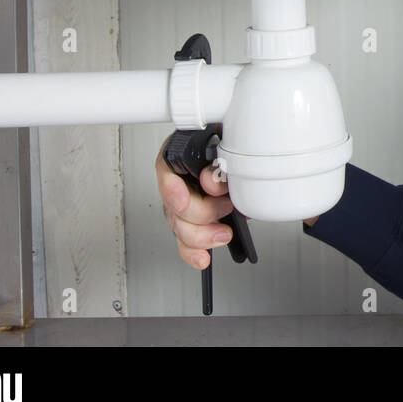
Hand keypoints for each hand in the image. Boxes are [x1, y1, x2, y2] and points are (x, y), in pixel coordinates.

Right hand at [155, 135, 236, 270]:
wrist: (237, 154)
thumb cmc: (229, 146)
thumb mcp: (227, 144)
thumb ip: (219, 159)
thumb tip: (212, 181)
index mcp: (181, 155)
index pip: (165, 171)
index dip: (172, 189)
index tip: (183, 201)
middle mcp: (177, 182)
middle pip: (174, 206)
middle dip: (200, 214)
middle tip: (225, 207)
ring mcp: (181, 205)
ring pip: (179, 227)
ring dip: (202, 235)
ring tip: (222, 234)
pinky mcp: (191, 224)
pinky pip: (185, 242)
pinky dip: (194, 252)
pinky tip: (202, 258)